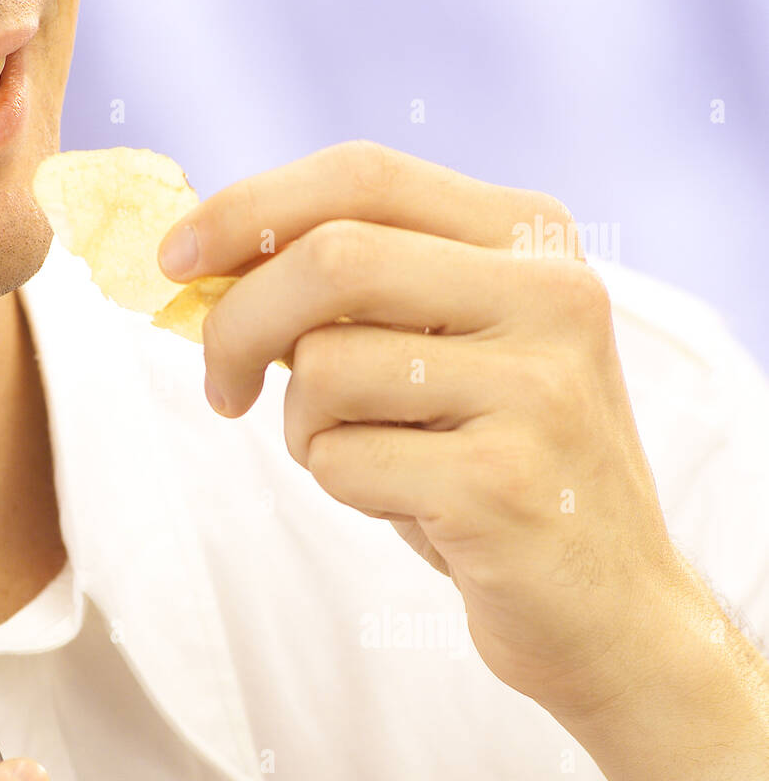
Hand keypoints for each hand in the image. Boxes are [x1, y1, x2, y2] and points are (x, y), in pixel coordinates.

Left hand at [159, 141, 768, 780]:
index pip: (362, 175)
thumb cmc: (490, 464)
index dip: (247, 208)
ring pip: (324, 368)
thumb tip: (201, 256)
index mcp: (531, 239)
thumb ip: (349, 291)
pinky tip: (411, 506)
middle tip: (222, 389)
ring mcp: (538, 387)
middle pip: (331, 260)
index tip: (174, 258)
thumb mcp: (440, 349)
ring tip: (371, 462)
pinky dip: (342, 487)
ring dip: (304, 428)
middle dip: (237, 325)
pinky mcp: (506, 481)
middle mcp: (550, 294)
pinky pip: (341, 461)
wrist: (606, 605)